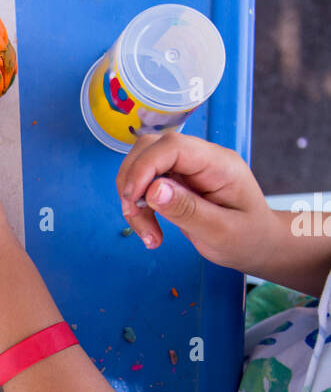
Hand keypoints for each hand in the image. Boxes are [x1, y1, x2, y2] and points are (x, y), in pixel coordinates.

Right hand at [116, 131, 276, 272]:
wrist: (259, 245)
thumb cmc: (248, 239)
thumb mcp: (220, 231)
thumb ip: (187, 209)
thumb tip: (153, 189)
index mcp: (219, 164)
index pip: (172, 146)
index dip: (145, 166)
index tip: (132, 198)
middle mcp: (201, 160)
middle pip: (150, 149)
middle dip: (133, 182)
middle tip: (135, 217)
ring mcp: (188, 169)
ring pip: (142, 167)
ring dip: (133, 199)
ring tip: (147, 233)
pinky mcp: (177, 182)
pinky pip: (146, 185)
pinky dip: (139, 208)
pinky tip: (149, 230)